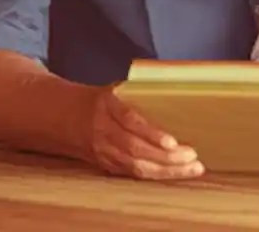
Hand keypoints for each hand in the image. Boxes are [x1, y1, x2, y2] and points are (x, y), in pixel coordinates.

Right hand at [84, 86, 203, 179]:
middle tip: (192, 156)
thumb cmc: (103, 100)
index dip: (151, 134)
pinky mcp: (106, 164)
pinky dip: (154, 175)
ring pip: (134, 165)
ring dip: (165, 170)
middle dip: (166, 157)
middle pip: (135, 148)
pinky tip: (175, 173)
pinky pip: (131, 173)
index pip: (130, 121)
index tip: (173, 142)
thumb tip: (178, 84)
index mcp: (107, 105)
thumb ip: (141, 90)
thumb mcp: (117, 89)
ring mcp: (103, 150)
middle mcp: (104, 129)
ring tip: (191, 168)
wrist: (66, 116)